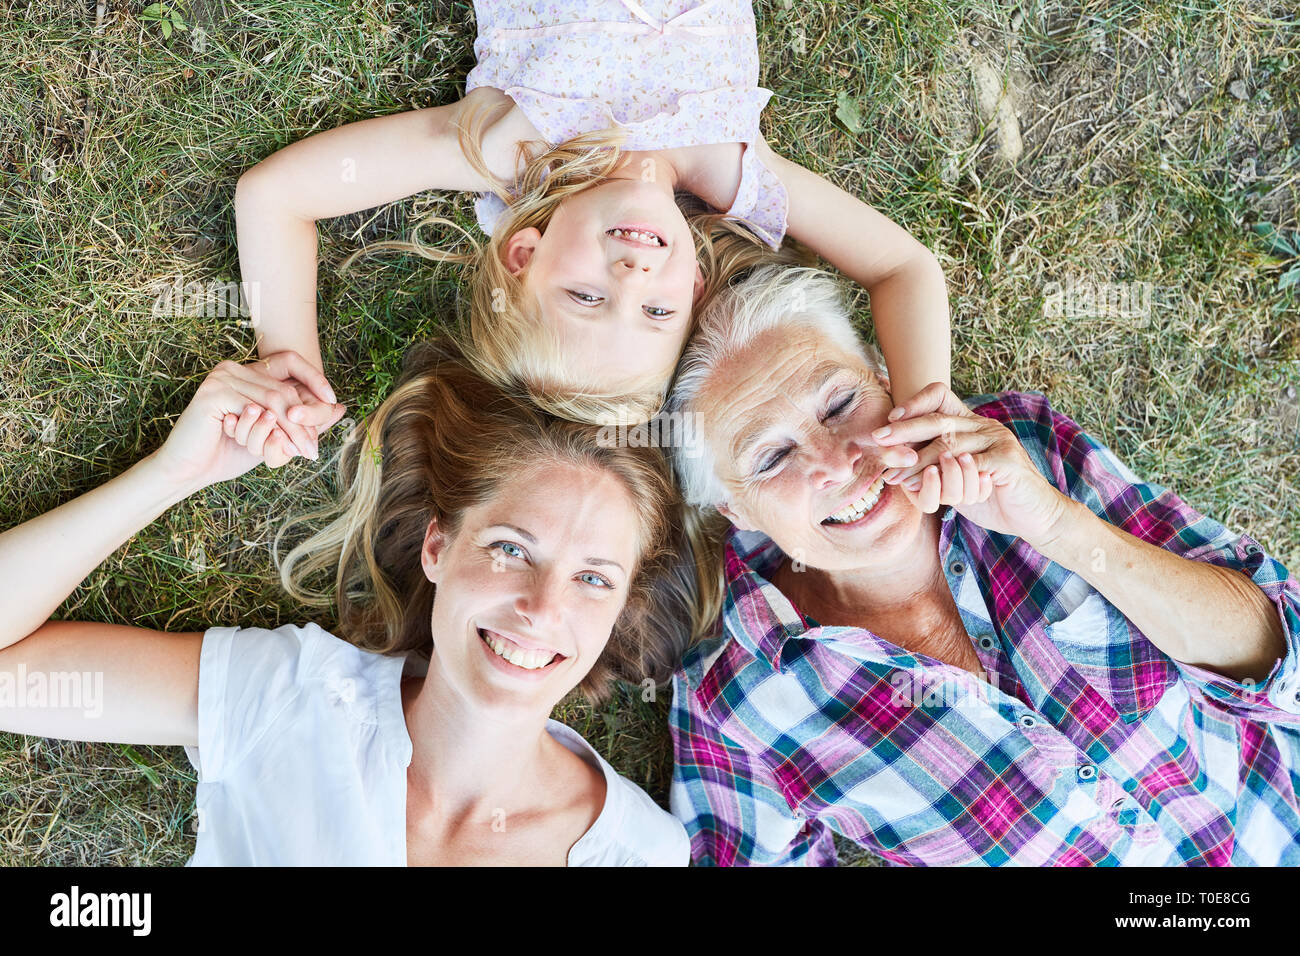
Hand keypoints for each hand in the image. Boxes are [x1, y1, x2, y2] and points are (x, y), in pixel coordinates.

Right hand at [216, 351, 341, 460]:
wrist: (190, 471)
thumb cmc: (229, 453)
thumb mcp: (274, 435)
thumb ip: (302, 421)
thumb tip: (341, 409)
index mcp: (247, 372)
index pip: (289, 360)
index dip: (314, 377)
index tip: (333, 403)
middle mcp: (233, 368)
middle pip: (285, 389)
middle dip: (306, 421)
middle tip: (314, 448)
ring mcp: (222, 378)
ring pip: (275, 400)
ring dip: (293, 430)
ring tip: (304, 452)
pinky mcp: (214, 393)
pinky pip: (255, 410)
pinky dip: (269, 431)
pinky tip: (277, 448)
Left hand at [872, 382, 1070, 546]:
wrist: (1033, 515)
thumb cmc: (992, 495)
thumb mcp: (957, 477)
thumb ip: (934, 465)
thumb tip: (895, 463)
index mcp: (972, 423)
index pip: (941, 396)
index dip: (914, 403)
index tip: (890, 419)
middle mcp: (985, 426)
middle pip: (940, 420)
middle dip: (905, 430)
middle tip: (880, 440)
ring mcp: (998, 441)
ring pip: (950, 445)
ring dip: (919, 462)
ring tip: (897, 477)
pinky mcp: (1007, 461)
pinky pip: (971, 465)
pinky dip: (948, 476)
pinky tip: (929, 484)